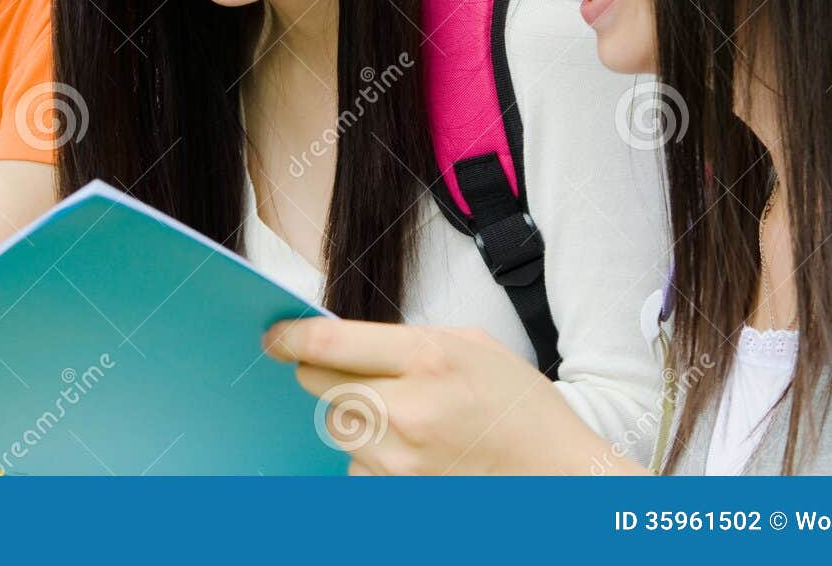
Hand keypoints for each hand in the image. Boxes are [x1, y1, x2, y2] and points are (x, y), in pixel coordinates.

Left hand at [263, 319, 630, 474]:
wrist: (557, 475)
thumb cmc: (517, 406)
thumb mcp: (468, 345)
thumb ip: (404, 341)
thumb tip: (342, 341)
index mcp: (427, 358)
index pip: (330, 342)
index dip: (291, 337)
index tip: (275, 337)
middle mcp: (406, 410)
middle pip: (320, 386)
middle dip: (325, 375)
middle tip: (354, 374)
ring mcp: (400, 460)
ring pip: (338, 426)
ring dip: (356, 418)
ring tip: (408, 418)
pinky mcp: (398, 494)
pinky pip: (357, 465)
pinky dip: (373, 455)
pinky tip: (414, 450)